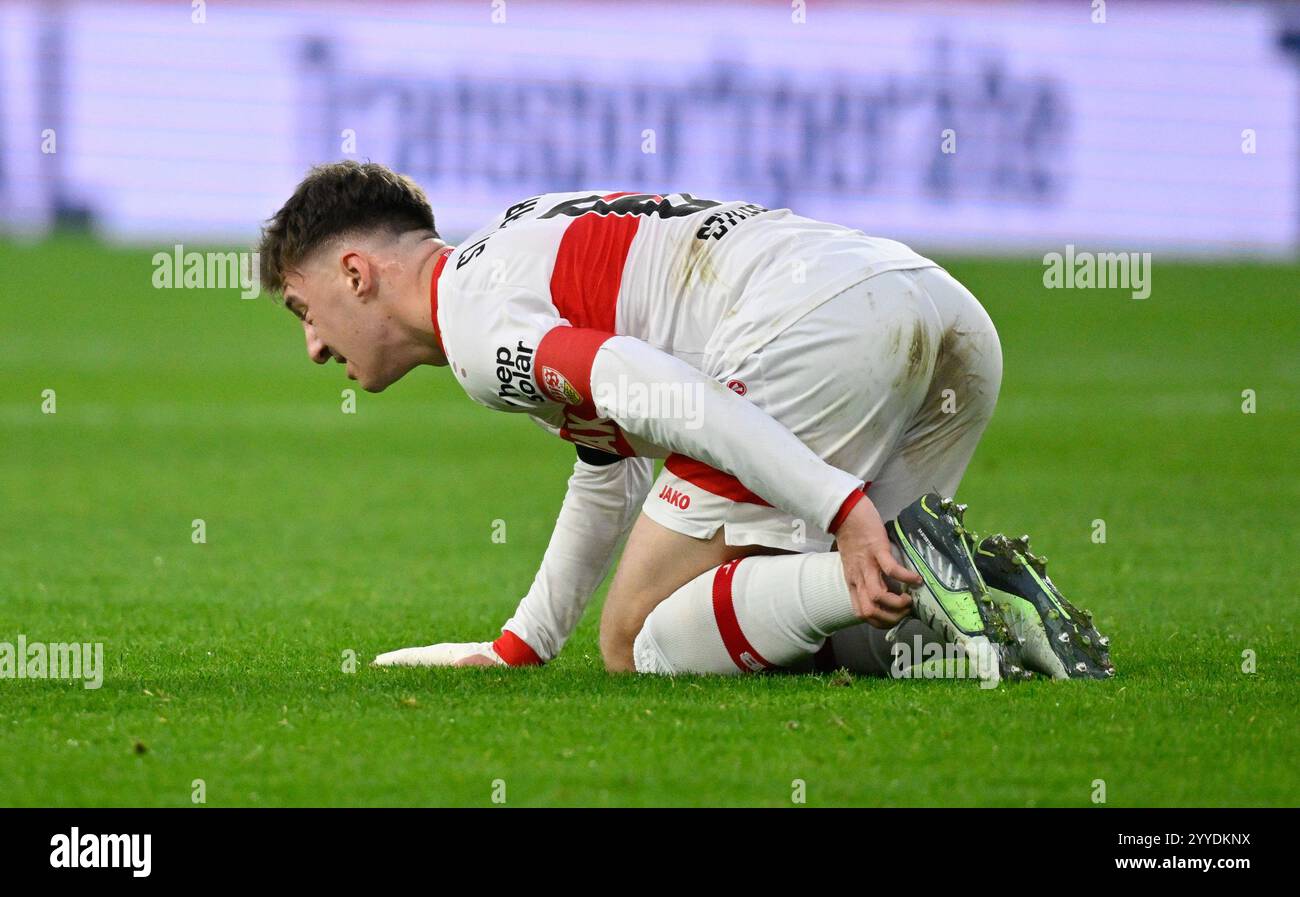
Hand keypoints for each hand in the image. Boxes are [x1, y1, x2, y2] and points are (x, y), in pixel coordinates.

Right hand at [371, 641, 503, 667]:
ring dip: (402, 665)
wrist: (510, 656)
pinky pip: (427, 664)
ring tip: (384, 669)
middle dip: (392, 662)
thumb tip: (460, 663)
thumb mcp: (482, 664)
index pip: (411, 657)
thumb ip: (472, 663)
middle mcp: (440, 654)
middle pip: (410, 658)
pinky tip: (410, 674)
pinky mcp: (450, 661)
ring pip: (418, 660)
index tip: (374, 663)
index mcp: (442, 655)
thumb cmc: (494, 664)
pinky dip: (414, 667)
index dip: (392, 661)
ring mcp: (445, 656)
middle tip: (372, 667)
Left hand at [833, 496, 922, 627]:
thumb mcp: (854, 564)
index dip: (879, 622)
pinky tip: (917, 579)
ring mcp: (867, 565)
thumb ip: (865, 578)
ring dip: (897, 603)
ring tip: (910, 599)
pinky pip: (891, 570)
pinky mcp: (877, 550)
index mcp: (853, 582)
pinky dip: (906, 577)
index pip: (861, 613)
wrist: (846, 514)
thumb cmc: (853, 538)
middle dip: (891, 618)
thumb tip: (886, 591)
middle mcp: (858, 577)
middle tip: (906, 611)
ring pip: (878, 596)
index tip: (895, 619)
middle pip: (869, 611)